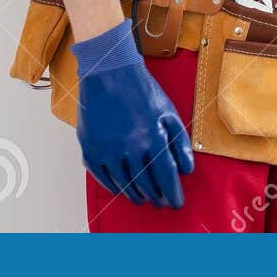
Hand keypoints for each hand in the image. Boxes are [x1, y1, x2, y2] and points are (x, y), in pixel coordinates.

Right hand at [73, 19, 194, 208]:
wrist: (109, 73)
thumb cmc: (141, 90)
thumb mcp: (168, 112)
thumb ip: (179, 142)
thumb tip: (187, 169)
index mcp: (152, 137)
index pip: (166, 175)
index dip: (172, 193)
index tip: (176, 203)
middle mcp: (129, 147)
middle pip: (145, 184)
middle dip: (156, 197)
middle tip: (161, 202)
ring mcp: (107, 150)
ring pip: (124, 184)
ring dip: (136, 195)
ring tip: (144, 198)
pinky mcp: (90, 149)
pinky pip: (103, 178)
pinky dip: (114, 187)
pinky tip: (122, 189)